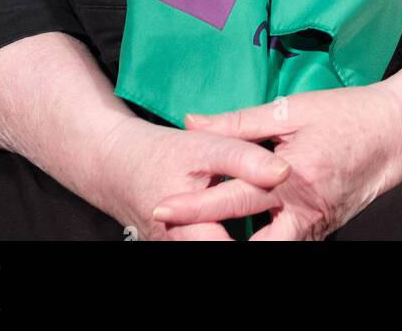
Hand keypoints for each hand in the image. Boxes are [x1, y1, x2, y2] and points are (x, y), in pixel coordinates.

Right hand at [93, 116, 291, 240]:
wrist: (116, 162)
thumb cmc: (161, 153)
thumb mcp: (206, 147)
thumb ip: (245, 159)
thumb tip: (285, 172)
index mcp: (189, 231)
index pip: (233, 252)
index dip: (263, 241)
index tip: (283, 228)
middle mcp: (179, 249)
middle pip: (225, 252)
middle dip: (254, 240)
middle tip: (277, 228)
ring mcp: (175, 250)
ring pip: (214, 247)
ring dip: (238, 237)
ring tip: (263, 226)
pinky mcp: (176, 246)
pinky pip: (204, 244)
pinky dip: (222, 237)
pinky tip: (237, 227)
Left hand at [151, 83, 401, 240]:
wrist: (398, 132)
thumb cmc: (348, 115)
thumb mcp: (291, 109)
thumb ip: (240, 121)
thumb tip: (194, 122)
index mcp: (292, 177)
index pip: (232, 198)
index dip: (194, 207)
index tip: (162, 209)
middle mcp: (305, 210)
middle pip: (251, 243)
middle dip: (215, 240)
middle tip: (179, 233)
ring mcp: (317, 225)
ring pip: (272, 248)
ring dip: (243, 242)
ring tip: (211, 232)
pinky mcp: (325, 229)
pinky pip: (289, 242)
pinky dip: (265, 237)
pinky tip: (245, 229)